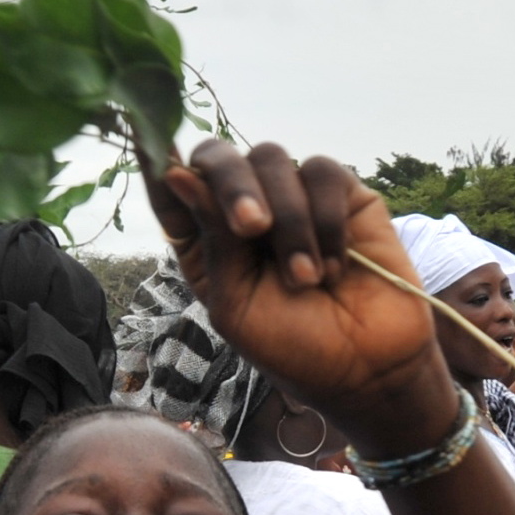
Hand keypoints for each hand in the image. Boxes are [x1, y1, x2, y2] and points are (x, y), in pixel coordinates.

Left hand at [149, 141, 456, 452]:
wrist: (366, 369)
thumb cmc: (292, 346)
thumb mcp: (235, 303)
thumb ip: (212, 239)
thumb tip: (177, 172)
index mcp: (207, 240)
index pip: (172, 188)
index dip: (156, 159)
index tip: (148, 145)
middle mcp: (245, 209)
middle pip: (220, 157)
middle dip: (233, 187)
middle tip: (252, 228)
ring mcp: (293, 197)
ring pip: (272, 159)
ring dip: (289, 222)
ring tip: (306, 280)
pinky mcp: (343, 195)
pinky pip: (323, 173)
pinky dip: (326, 220)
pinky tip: (334, 267)